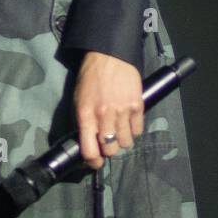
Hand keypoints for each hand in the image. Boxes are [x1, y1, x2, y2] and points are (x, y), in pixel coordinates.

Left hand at [73, 51, 143, 169]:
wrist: (109, 55)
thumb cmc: (90, 77)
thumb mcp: (79, 100)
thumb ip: (83, 122)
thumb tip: (88, 142)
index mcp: (86, 115)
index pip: (90, 150)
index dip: (93, 161)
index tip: (95, 162)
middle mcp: (104, 116)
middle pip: (111, 149)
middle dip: (109, 149)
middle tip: (109, 141)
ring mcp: (123, 111)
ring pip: (126, 142)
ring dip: (123, 140)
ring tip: (120, 130)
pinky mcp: (137, 106)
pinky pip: (138, 130)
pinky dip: (134, 130)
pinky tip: (129, 121)